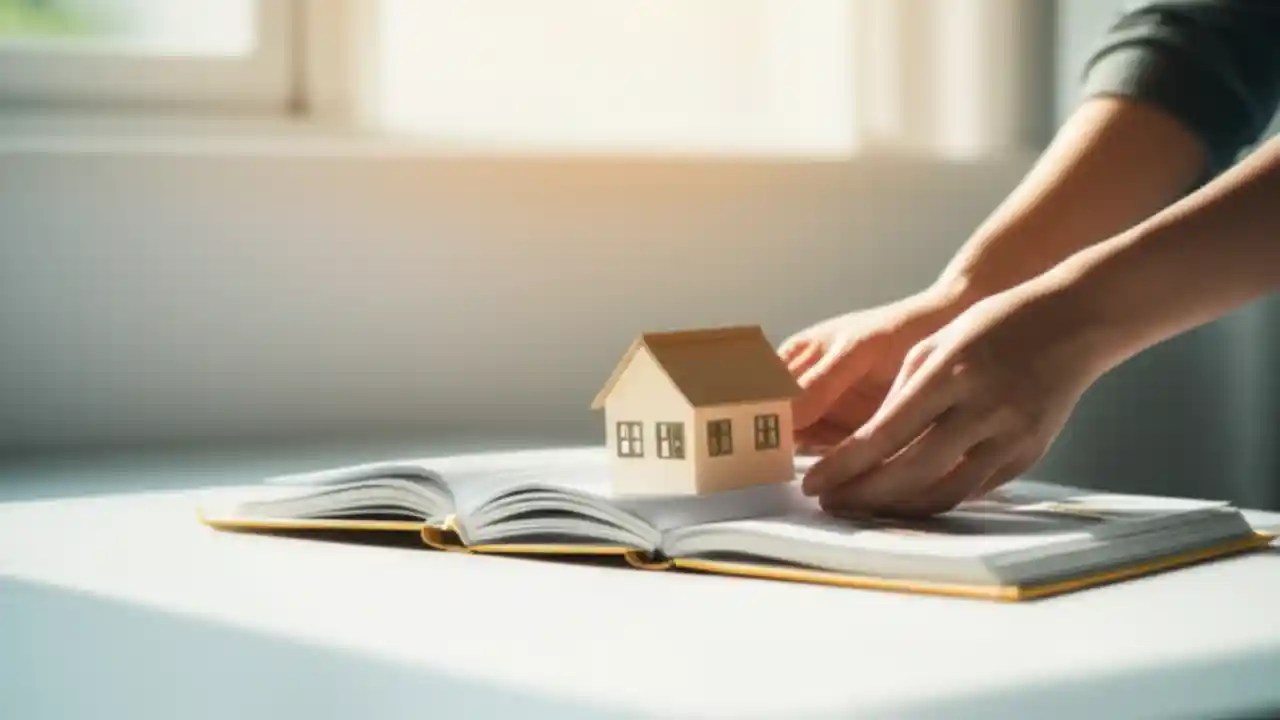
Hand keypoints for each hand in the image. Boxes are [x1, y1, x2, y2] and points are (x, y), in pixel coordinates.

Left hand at [801, 279, 1113, 516]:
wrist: (1075, 322)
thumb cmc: (994, 324)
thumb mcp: (935, 342)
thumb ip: (901, 392)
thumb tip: (865, 442)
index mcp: (950, 372)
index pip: (884, 434)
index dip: (844, 466)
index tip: (814, 482)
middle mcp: (982, 408)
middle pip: (911, 472)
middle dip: (862, 495)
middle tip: (829, 503)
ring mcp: (1011, 436)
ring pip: (944, 493)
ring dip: (896, 508)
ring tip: (862, 507)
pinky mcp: (1029, 454)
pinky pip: (973, 490)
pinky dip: (935, 499)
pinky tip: (906, 500)